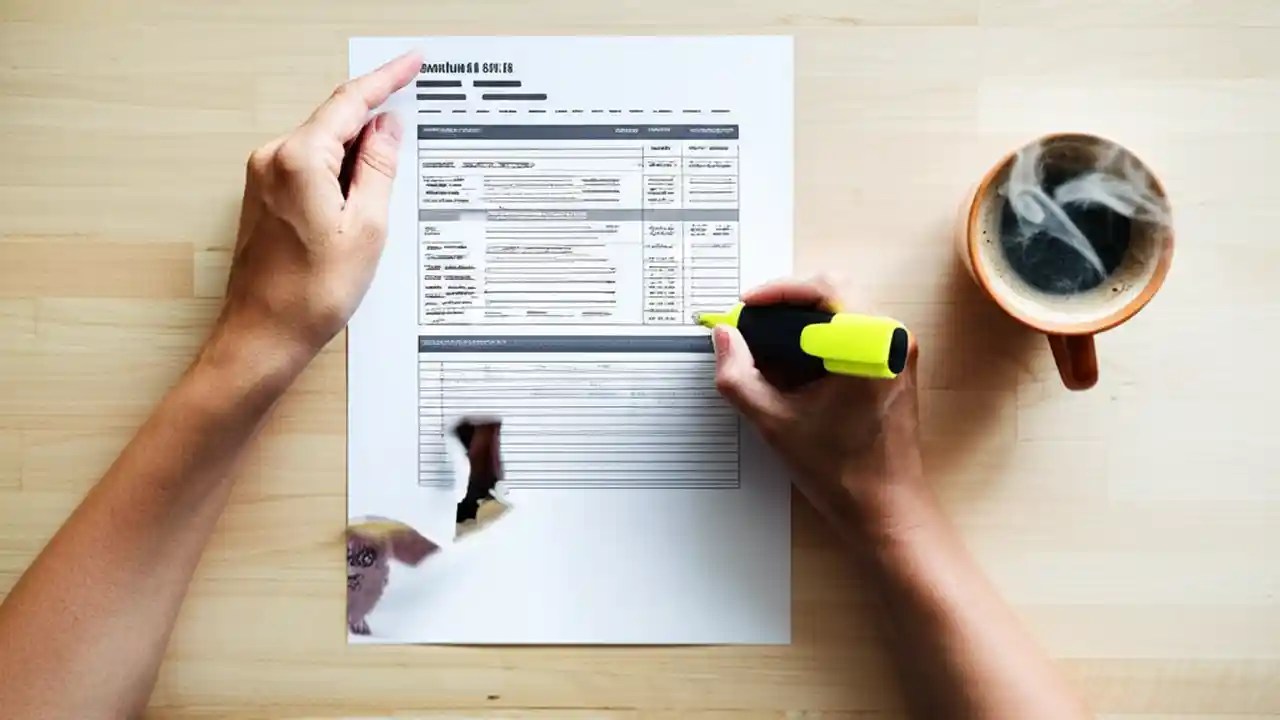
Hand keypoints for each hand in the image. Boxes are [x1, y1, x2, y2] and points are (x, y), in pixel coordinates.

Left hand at [214, 51, 421, 368]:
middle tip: (411, 139)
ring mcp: (263, 179)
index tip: (410, 63)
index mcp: (299, 159)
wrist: (263, 336)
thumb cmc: (309, 295)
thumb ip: (379, 168)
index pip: (351, 102)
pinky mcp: (263, 198)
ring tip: (381, 205)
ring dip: (357, 160)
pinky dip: (338, 177)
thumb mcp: (367, 227)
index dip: (387, 79)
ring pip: (324, 148)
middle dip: (375, 126)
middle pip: (336, 123)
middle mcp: (273, 160)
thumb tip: (387, 129)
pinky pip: (309, 169)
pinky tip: (357, 207)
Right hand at [712, 277, 925, 542]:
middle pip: (834, 293)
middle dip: (787, 308)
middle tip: (754, 327)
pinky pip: (854, 334)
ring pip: (843, 313)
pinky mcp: (895, 367)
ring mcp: (898, 353)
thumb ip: (739, 376)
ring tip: (770, 355)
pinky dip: (820, 342)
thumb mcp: (775, 422)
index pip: (824, 287)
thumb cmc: (845, 473)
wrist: (886, 509)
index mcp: (871, 346)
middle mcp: (893, 341)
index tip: (748, 306)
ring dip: (803, 326)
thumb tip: (724, 338)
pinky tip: (794, 372)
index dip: (778, 290)